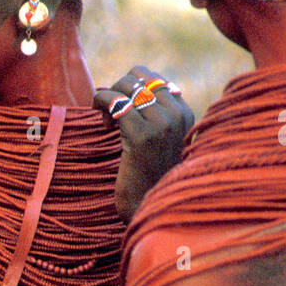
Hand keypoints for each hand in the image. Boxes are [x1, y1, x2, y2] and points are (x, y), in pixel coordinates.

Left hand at [94, 68, 193, 222]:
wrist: (153, 209)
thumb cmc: (149, 177)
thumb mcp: (158, 139)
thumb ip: (151, 113)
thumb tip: (122, 84)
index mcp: (185, 113)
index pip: (153, 78)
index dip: (130, 87)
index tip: (121, 109)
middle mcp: (177, 115)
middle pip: (137, 76)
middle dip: (117, 90)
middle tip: (109, 115)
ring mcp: (162, 124)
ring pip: (125, 85)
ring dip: (107, 98)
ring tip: (106, 122)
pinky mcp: (142, 136)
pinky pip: (115, 102)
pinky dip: (101, 104)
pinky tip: (102, 124)